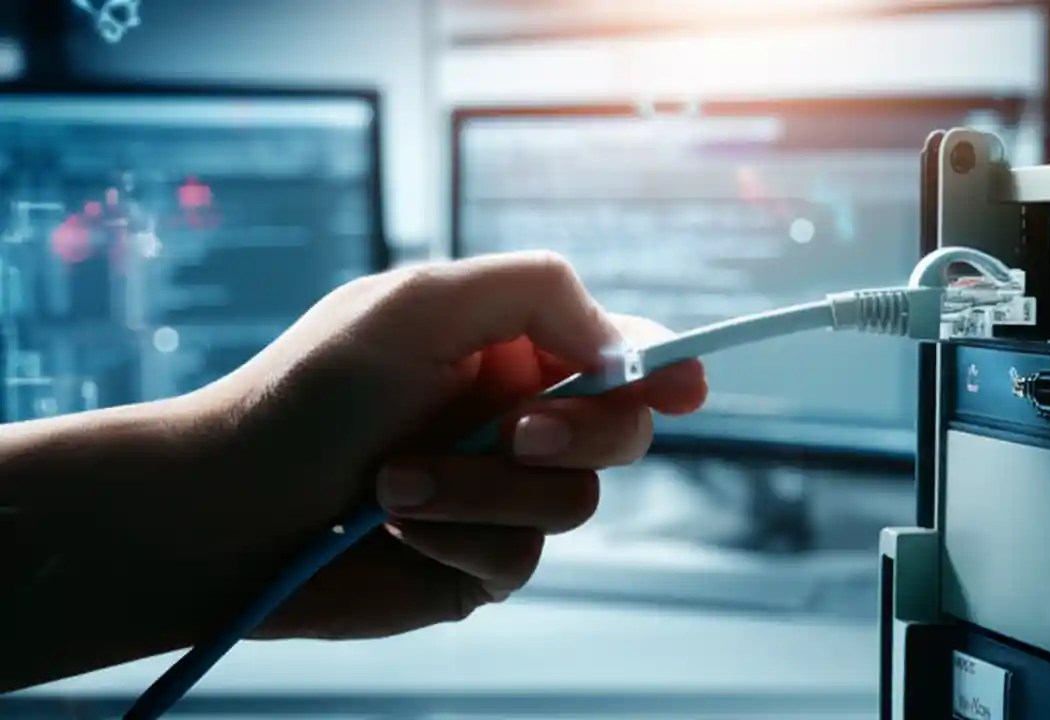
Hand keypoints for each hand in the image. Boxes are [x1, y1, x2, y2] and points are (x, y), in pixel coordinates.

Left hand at [196, 252, 707, 638]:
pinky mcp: (478, 562)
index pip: (615, 350)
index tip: (687, 383)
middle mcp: (515, 419)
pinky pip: (520, 559)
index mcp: (508, 347)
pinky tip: (393, 522)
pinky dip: (456, 537)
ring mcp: (501, 494)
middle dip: (580, 433)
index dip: (664, 366)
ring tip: (393, 481)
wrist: (226, 508)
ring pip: (575, 504)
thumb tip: (619, 341)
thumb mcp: (420, 302)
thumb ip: (536, 291)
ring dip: (482, 491)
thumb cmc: (310, 393)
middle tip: (516, 433)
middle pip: (621, 431)